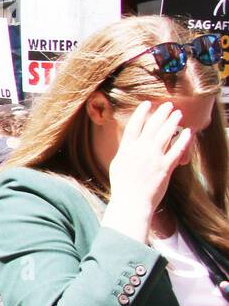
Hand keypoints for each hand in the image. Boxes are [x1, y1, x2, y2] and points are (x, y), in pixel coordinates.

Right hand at [104, 100, 193, 242]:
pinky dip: (183, 140)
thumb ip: (126, 151)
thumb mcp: (118, 165)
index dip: (141, 113)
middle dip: (161, 113)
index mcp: (126, 149)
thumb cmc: (122, 186)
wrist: (131, 202)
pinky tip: (188, 132)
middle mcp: (139, 150)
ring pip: (165, 134)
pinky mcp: (165, 167)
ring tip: (178, 113)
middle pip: (152, 126)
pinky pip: (176, 150)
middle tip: (168, 105)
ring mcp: (153, 158)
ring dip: (172, 122)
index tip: (147, 104)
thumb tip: (131, 141)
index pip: (134, 126)